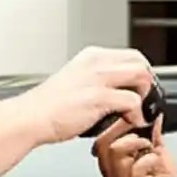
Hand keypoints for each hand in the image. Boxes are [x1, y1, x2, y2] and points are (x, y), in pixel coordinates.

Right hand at [21, 46, 154, 144]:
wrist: (30, 118)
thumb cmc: (48, 106)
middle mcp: (96, 63)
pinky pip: (132, 102)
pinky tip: (129, 122)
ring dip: (145, 97)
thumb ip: (96, 80)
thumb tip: (115, 88)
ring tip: (137, 111)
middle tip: (144, 101)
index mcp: (91, 57)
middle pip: (141, 63)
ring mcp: (97, 79)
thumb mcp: (76, 81)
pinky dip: (137, 114)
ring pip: (142, 77)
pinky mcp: (98, 98)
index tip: (140, 90)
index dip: (141, 74)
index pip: (131, 55)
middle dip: (147, 84)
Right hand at [93, 114, 176, 176]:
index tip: (135, 118)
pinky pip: (137, 166)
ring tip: (150, 150)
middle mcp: (112, 172)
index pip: (101, 137)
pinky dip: (150, 158)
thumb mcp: (155, 148)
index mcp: (111, 161)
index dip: (118, 124)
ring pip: (117, 151)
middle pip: (104, 142)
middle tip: (145, 138)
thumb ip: (151, 131)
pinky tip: (156, 162)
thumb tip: (151, 112)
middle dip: (128, 132)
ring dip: (139, 143)